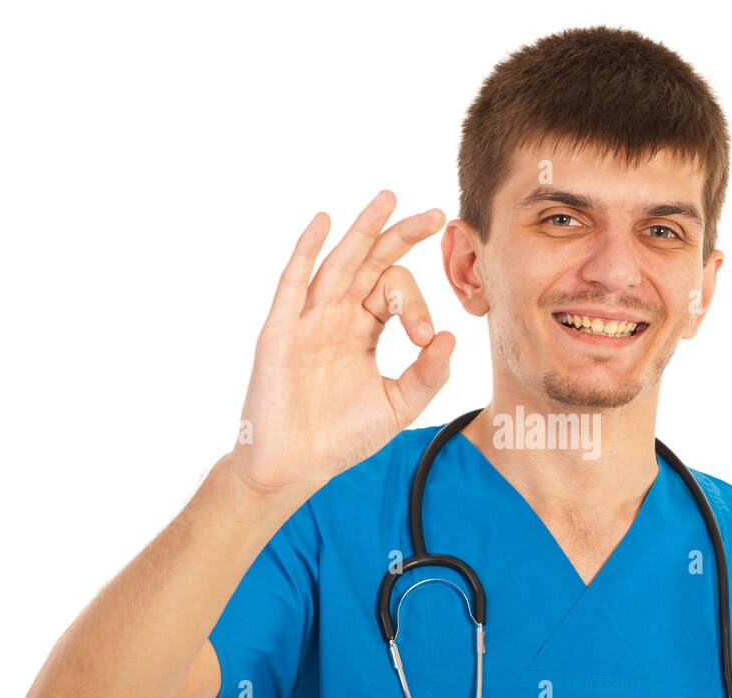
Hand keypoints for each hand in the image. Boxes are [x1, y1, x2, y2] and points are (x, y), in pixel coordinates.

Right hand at [227, 190, 455, 499]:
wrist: (296, 466)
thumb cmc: (342, 436)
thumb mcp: (398, 404)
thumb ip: (427, 374)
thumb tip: (451, 338)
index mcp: (362, 330)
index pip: (394, 294)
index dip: (416, 306)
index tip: (424, 337)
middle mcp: (335, 317)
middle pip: (371, 264)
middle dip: (400, 237)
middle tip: (434, 213)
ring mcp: (306, 320)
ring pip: (338, 264)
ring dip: (361, 230)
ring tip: (387, 198)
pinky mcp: (280, 331)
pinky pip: (293, 284)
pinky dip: (306, 252)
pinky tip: (324, 222)